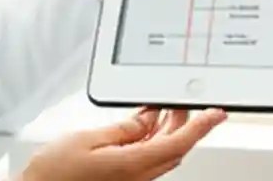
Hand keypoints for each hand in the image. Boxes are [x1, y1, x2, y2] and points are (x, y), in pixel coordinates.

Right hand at [19, 107, 227, 180]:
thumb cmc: (55, 172)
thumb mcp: (88, 138)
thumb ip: (123, 129)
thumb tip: (147, 120)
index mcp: (133, 165)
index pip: (179, 142)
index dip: (202, 126)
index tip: (217, 113)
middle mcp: (137, 177)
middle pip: (173, 147)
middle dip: (184, 123)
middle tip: (185, 100)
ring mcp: (131, 180)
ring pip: (161, 153)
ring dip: (167, 130)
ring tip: (163, 107)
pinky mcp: (122, 179)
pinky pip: (146, 158)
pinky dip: (151, 139)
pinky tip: (144, 125)